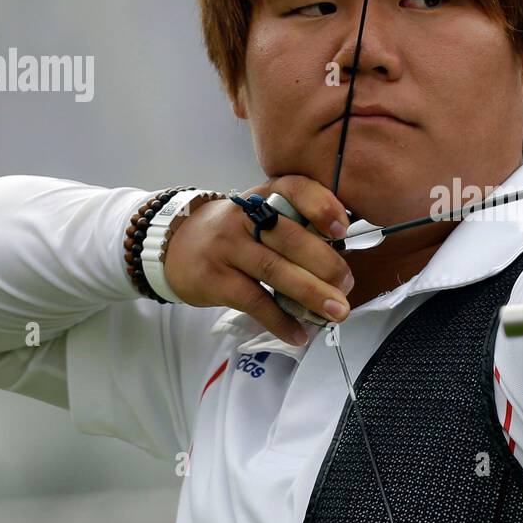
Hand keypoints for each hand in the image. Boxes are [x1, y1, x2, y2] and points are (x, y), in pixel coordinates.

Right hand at [162, 177, 354, 345]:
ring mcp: (227, 247)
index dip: (321, 206)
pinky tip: (298, 334)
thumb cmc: (235, 234)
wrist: (176, 246)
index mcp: (264, 196)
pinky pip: (254, 301)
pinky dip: (280, 321)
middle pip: (290, 237)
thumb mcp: (260, 217)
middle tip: (347, 285)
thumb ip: (295, 229)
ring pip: (275, 270)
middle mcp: (245, 216)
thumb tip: (341, 265)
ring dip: (311, 294)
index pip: (294, 188)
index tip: (342, 229)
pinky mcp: (215, 279)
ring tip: (336, 311)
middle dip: (326, 264)